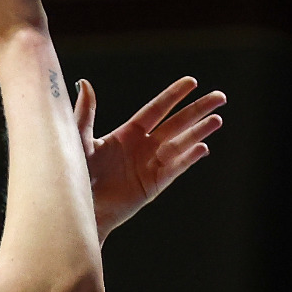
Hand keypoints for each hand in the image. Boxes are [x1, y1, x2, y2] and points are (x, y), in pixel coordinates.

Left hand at [74, 77, 225, 239]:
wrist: (75, 208)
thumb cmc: (72, 175)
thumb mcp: (78, 140)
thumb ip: (85, 113)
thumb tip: (85, 83)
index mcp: (126, 135)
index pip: (156, 110)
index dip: (173, 96)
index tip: (192, 82)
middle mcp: (141, 148)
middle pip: (176, 124)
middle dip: (197, 111)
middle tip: (220, 97)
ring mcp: (149, 167)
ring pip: (180, 145)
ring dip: (199, 132)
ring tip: (217, 119)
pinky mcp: (152, 186)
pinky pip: (174, 169)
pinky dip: (188, 158)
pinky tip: (203, 147)